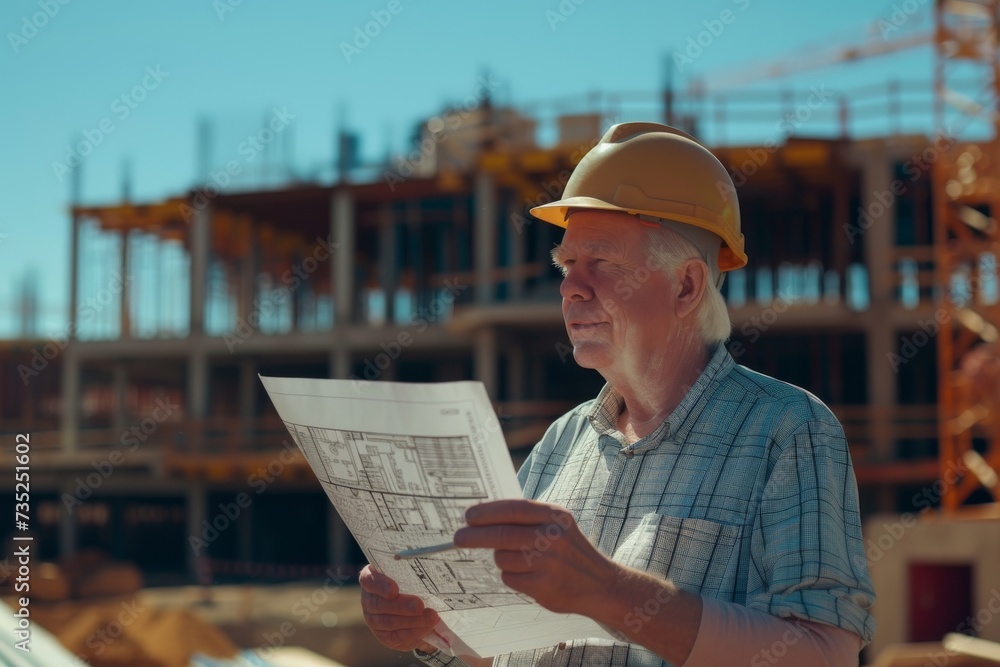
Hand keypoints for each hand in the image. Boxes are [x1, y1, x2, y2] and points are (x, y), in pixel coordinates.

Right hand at [359, 564, 440, 652]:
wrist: (411, 606)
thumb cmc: (408, 581)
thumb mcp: (408, 572)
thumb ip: (411, 570)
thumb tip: (427, 567)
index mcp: (371, 579)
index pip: (368, 580)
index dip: (380, 585)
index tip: (394, 589)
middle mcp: (369, 600)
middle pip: (379, 605)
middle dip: (402, 606)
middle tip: (420, 605)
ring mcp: (374, 620)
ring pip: (389, 622)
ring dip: (412, 621)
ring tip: (431, 617)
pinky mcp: (384, 636)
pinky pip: (397, 637)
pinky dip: (414, 632)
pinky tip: (427, 627)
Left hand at [453, 499, 619, 616]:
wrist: (602, 584)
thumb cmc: (571, 551)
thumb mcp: (557, 524)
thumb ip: (527, 518)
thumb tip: (483, 516)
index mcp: (555, 516)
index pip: (513, 509)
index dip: (487, 512)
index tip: (468, 516)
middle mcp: (553, 537)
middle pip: (502, 534)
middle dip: (475, 536)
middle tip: (458, 538)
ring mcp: (549, 563)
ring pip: (503, 558)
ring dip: (502, 559)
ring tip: (520, 560)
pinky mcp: (544, 587)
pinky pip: (510, 578)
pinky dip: (512, 576)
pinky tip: (529, 576)